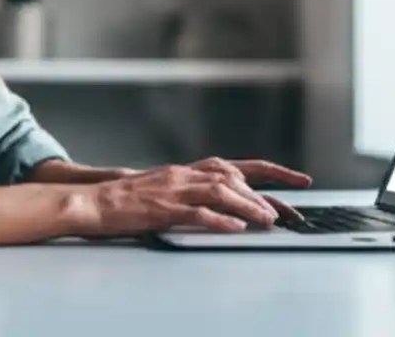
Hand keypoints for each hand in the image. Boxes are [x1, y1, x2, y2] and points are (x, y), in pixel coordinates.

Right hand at [69, 158, 312, 236]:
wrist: (94, 200)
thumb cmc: (129, 198)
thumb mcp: (167, 188)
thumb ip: (195, 190)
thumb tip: (228, 202)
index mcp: (189, 170)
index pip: (239, 165)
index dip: (273, 171)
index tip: (300, 180)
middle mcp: (186, 174)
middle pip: (235, 179)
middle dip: (265, 195)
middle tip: (288, 213)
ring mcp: (175, 190)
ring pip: (220, 192)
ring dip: (248, 207)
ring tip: (268, 221)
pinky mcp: (162, 209)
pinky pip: (195, 213)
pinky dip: (218, 220)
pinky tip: (235, 229)